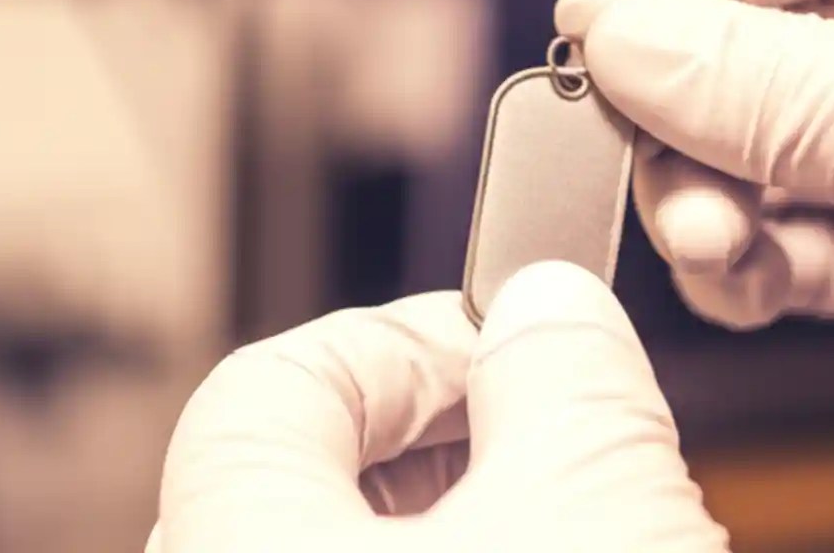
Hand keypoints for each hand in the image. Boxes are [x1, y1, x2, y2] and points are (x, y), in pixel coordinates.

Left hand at [146, 261, 728, 552]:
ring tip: (575, 515)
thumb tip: (548, 306)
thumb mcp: (595, 505)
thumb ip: (563, 366)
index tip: (498, 337)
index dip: (399, 338)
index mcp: (238, 550)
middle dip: (451, 431)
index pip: (268, 384)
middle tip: (549, 425)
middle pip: (308, 471)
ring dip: (473, 512)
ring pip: (352, 551)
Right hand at [555, 0, 833, 549]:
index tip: (600, 15)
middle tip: (633, 138)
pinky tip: (740, 279)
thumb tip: (643, 40)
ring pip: (769, 152)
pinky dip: (749, 267)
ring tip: (708, 234)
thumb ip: (811, 93)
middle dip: (689, 88)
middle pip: (769, 34)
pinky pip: (802, 254)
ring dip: (709, 189)